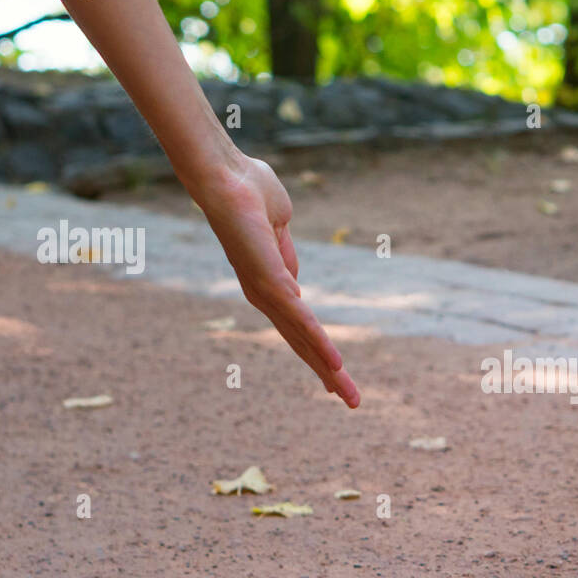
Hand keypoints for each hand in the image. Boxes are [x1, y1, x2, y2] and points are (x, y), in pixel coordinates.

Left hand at [194, 153, 358, 407]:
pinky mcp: (269, 281)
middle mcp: (265, 296)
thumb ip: (286, 256)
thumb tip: (294, 283)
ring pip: (305, 340)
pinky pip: (301, 319)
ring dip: (329, 370)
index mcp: (269, 285)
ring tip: (350, 396)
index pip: (300, 329)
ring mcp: (266, 292)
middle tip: (353, 403)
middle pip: (304, 344)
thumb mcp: (278, 229)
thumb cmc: (247, 192)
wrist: (223, 175)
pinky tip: (335, 363)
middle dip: (329, 375)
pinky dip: (319, 342)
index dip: (320, 353)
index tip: (337, 375)